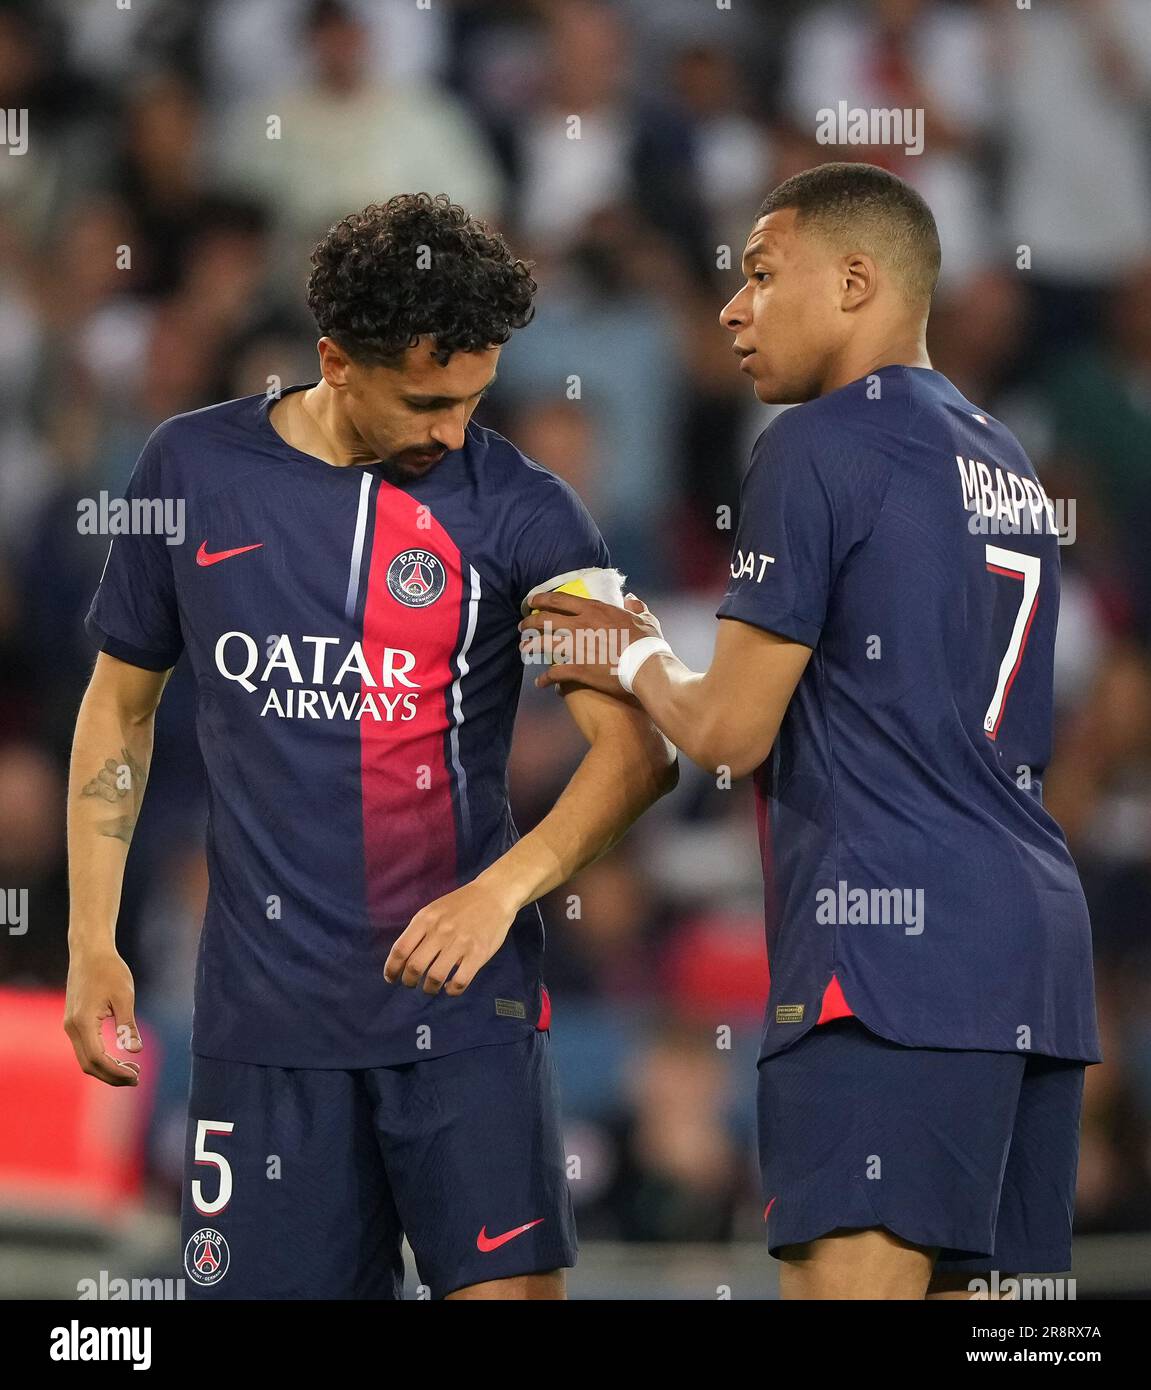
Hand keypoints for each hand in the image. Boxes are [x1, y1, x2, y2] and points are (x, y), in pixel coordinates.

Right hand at [63, 949, 142, 1084]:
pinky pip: (85, 1048)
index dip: (116, 1072)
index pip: (97, 1059)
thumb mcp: (124, 996)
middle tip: (137, 1078)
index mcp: (83, 1023)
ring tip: (132, 1070)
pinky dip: (100, 1058)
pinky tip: (118, 1058)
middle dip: (111, 1076)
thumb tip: (135, 1051)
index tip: (136, 1076)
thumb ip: (127, 1025)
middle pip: (88, 1065)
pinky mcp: (74, 1022)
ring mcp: (70, 1026)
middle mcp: (72, 1027)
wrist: (90, 952)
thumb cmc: (110, 970)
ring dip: (106, 1068)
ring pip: (85, 1059)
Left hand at [383, 876, 520, 995]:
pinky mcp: (478, 954)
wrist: (494, 895)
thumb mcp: (434, 910)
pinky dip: (451, 990)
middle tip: (411, 984)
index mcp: (426, 919)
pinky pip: (460, 981)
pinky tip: (450, 987)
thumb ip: (419, 931)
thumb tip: (403, 958)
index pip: (400, 949)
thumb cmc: (461, 904)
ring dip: (429, 988)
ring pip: (435, 977)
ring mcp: (460, 943)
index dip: (391, 968)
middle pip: (415, 966)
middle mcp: (440, 931)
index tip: (391, 978)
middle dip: (408, 981)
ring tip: (430, 988)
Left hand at [519, 591, 663, 695]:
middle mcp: (580, 625)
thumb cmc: (648, 643)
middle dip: (530, 622)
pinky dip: (544, 678)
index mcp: (594, 610)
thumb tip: (631, 599)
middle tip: (522, 625)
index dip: (542, 600)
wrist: (648, 668)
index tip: (532, 601)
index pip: (560, 600)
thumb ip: (636, 607)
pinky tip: (539, 682)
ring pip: (542, 644)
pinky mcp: (576, 669)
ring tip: (524, 649)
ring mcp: (576, 647)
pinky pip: (553, 673)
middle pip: (545, 620)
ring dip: (530, 646)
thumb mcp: (645, 619)